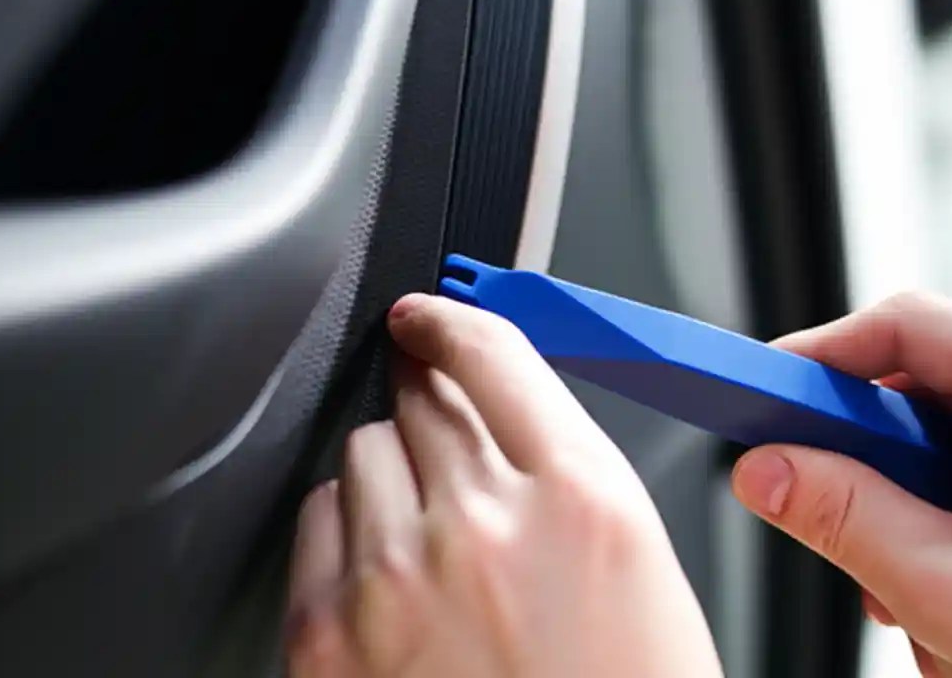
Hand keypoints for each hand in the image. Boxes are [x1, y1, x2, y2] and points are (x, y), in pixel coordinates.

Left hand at [285, 294, 721, 677]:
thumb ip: (563, 468)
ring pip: (361, 456)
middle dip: (429, 413)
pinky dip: (346, 535)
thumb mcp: (635, 564)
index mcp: (581, 499)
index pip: (493, 356)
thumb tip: (495, 407)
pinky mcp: (329, 634)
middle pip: (418, 399)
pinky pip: (316, 522)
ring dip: (391, 478)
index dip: (451, 320)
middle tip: (450, 460)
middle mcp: (483, 525)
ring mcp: (397, 579)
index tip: (428, 316)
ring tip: (432, 548)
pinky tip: (389, 582)